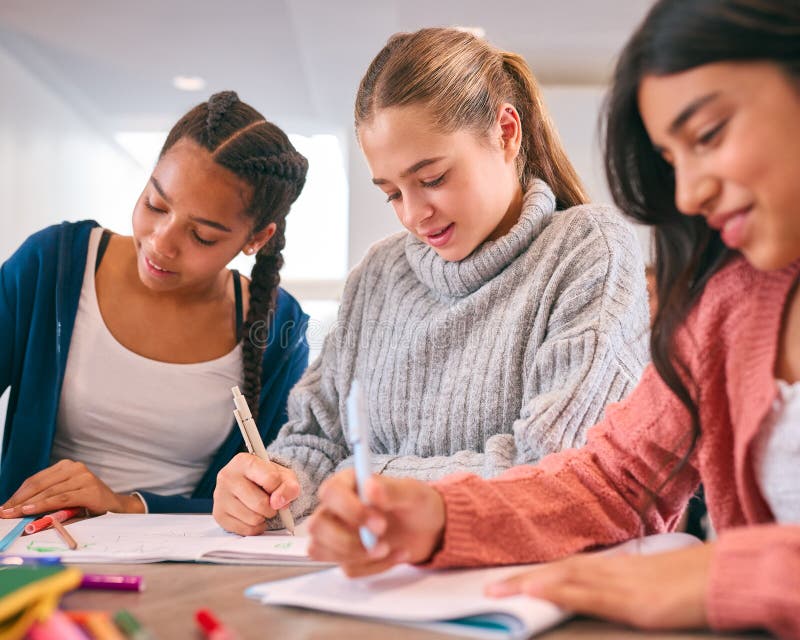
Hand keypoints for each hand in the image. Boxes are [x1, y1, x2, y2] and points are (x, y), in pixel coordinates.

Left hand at [0, 459, 144, 515]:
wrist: (116, 507)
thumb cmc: (88, 503)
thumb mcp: (66, 496)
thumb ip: (47, 497)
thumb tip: (18, 508)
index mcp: (67, 466)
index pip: (37, 479)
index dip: (18, 493)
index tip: (4, 506)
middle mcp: (75, 467)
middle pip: (40, 483)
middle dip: (19, 500)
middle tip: (4, 512)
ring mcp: (84, 477)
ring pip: (49, 491)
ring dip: (28, 504)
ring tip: (13, 513)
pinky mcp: (90, 489)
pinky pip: (61, 498)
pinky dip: (44, 505)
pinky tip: (30, 510)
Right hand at [212, 452, 300, 534]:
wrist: (253, 484)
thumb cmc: (268, 478)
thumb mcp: (285, 476)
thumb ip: (289, 486)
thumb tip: (278, 503)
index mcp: (243, 461)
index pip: (271, 479)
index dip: (280, 489)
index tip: (277, 489)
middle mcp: (227, 476)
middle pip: (260, 503)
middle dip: (272, 507)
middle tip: (271, 502)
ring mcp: (220, 496)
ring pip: (253, 519)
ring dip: (264, 518)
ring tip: (261, 508)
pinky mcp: (218, 514)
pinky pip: (245, 530)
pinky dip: (255, 527)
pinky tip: (253, 516)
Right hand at [308, 470, 445, 576]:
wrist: (428, 530)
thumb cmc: (417, 504)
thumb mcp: (413, 493)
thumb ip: (392, 489)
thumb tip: (369, 486)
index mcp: (348, 483)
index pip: (330, 493)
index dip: (349, 510)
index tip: (379, 524)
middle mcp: (336, 508)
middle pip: (317, 526)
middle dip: (348, 541)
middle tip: (383, 543)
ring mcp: (336, 533)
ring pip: (322, 550)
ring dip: (359, 556)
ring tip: (390, 549)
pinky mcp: (345, 556)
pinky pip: (347, 568)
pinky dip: (374, 567)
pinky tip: (395, 555)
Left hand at [485, 543, 713, 630]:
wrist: (727, 576)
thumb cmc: (692, 580)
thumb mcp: (651, 582)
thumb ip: (624, 581)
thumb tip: (598, 585)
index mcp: (615, 568)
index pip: (567, 567)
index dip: (535, 572)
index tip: (506, 577)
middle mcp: (612, 571)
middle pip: (558, 571)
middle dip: (520, 578)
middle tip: (486, 585)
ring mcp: (621, 585)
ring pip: (565, 579)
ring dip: (528, 583)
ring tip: (496, 589)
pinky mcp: (634, 602)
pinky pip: (589, 594)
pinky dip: (559, 590)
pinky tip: (537, 590)